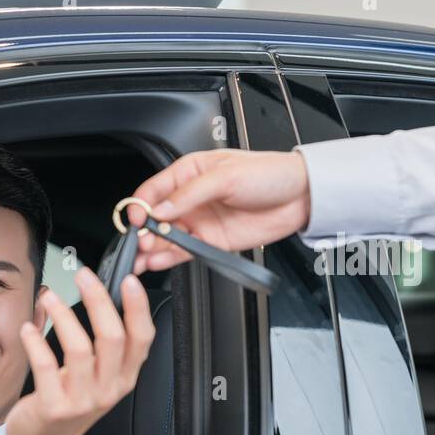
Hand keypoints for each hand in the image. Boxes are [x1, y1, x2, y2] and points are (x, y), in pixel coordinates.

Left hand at [5, 267, 154, 434]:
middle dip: (98, 300)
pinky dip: (36, 342)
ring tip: (49, 297)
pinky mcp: (54, 407)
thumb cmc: (67, 404)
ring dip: (63, 315)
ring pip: (80, 349)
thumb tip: (94, 294)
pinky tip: (28, 327)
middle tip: (84, 276)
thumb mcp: (95, 376)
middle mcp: (108, 389)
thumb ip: (100, 343)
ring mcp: (81, 400)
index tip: (128, 280)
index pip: (141, 338)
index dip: (137, 307)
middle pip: (112, 337)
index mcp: (123, 377)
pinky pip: (46, 367)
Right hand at [127, 149, 311, 270]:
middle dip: (141, 232)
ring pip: (165, 237)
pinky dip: (168, 258)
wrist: (300, 197)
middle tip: (136, 244)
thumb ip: (189, 195)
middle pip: (154, 217)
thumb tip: (160, 209)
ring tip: (140, 258)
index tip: (134, 219)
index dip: (139, 205)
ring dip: (151, 248)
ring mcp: (199, 221)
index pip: (153, 190)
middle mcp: (189, 199)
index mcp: (189, 173)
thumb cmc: (268, 175)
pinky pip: (183, 252)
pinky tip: (157, 261)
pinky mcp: (210, 242)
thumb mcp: (225, 176)